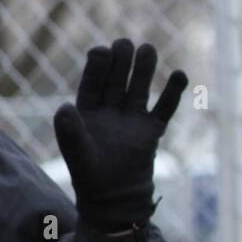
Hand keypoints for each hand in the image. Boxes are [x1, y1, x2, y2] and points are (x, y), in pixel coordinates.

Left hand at [53, 38, 186, 231]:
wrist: (113, 199)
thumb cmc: (89, 174)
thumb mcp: (75, 152)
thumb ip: (68, 131)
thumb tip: (63, 107)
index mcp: (86, 112)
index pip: (91, 84)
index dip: (96, 68)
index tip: (100, 50)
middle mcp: (109, 112)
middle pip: (116, 81)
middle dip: (120, 62)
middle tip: (125, 43)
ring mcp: (131, 120)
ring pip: (138, 89)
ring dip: (144, 70)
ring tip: (147, 48)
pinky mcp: (151, 131)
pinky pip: (163, 109)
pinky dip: (171, 93)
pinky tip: (179, 74)